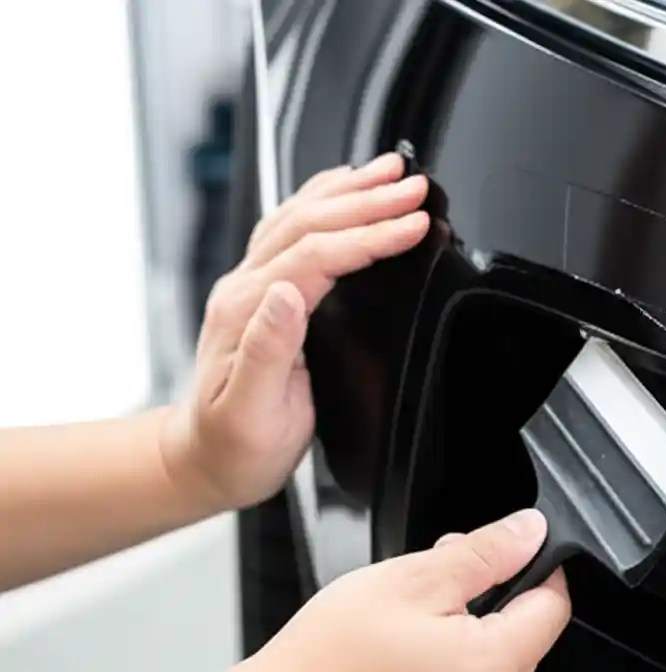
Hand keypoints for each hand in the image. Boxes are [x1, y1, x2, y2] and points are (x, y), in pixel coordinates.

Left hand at [160, 153, 428, 510]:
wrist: (203, 460)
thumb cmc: (235, 445)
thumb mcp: (253, 412)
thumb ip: (268, 350)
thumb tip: (288, 295)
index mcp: (249, 314)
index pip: (317, 255)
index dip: (369, 236)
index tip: (413, 225)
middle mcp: (246, 289)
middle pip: (310, 222)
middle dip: (368, 199)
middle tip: (416, 187)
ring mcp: (252, 285)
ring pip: (300, 215)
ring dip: (349, 189)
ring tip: (392, 171)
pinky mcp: (263, 290)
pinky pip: (295, 227)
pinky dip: (327, 200)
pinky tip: (347, 189)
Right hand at [173, 509, 571, 671]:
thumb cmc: (327, 659)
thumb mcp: (410, 580)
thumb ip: (483, 553)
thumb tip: (530, 531)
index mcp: (492, 668)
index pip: (554, 605)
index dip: (536, 565)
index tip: (506, 548)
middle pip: (528, 634)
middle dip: (496, 594)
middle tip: (440, 574)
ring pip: (500, 660)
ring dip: (473, 628)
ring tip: (414, 615)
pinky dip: (454, 663)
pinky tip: (410, 651)